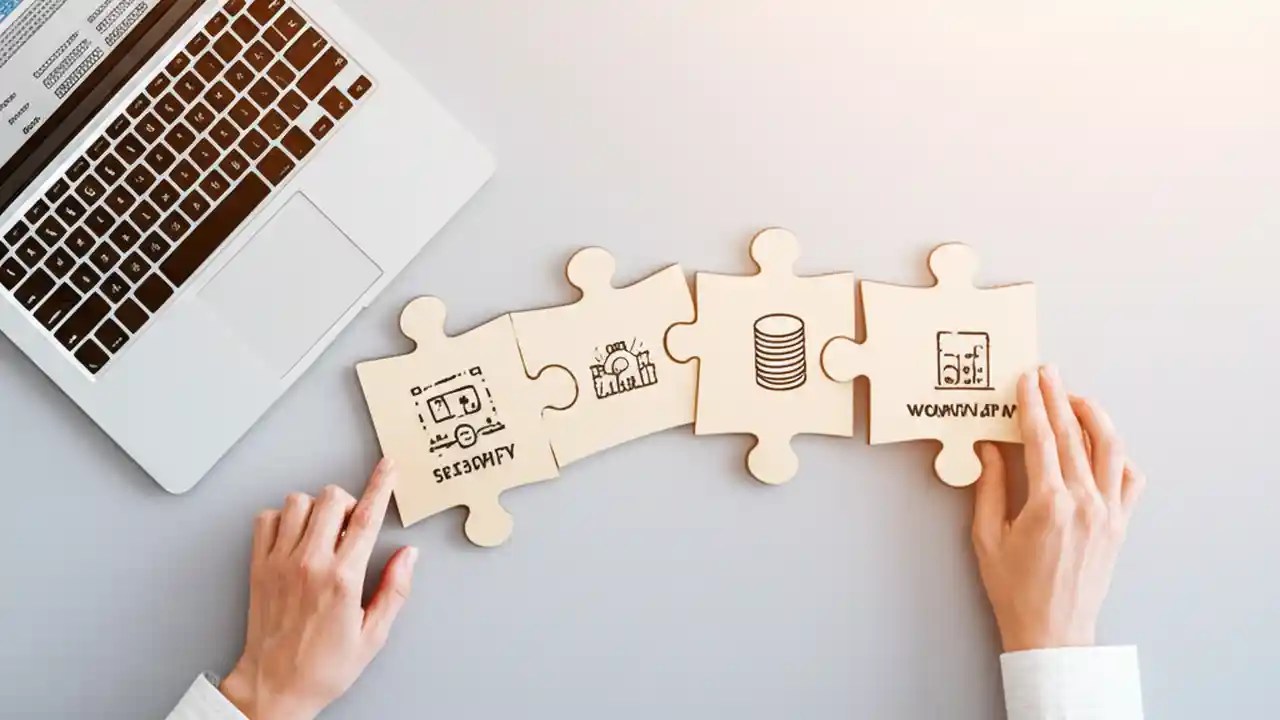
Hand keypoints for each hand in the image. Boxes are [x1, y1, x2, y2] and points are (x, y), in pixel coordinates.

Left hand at [220, 460, 416, 719]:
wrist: (274, 687)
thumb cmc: (323, 667)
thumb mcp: (373, 635)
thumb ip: (394, 590)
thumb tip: (408, 556)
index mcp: (343, 579)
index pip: (367, 517)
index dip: (381, 485)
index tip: (388, 467)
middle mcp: (310, 564)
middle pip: (331, 498)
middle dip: (348, 501)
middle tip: (352, 524)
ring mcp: (280, 562)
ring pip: (297, 502)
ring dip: (315, 509)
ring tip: (323, 532)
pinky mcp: (258, 567)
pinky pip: (266, 520)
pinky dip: (281, 519)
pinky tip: (294, 538)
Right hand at [971, 366, 1144, 652]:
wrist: (1053, 632)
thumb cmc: (1015, 590)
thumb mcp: (987, 537)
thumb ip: (990, 488)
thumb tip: (989, 449)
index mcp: (1049, 504)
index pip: (1041, 439)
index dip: (1032, 404)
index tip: (1027, 381)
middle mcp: (1085, 503)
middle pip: (1073, 435)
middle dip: (1058, 397)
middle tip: (1047, 373)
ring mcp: (1108, 513)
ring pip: (1109, 448)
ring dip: (1093, 416)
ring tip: (1076, 398)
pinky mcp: (1120, 525)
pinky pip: (1128, 478)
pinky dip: (1117, 455)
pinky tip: (1102, 444)